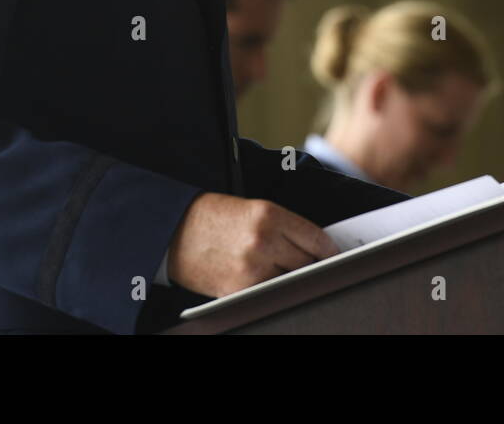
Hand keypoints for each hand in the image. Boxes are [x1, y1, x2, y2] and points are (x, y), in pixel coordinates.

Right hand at [167, 192, 338, 297]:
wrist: (171, 230)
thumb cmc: (212, 216)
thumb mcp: (251, 209)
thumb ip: (283, 226)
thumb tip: (315, 249)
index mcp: (269, 214)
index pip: (316, 238)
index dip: (328, 250)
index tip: (333, 255)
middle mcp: (264, 241)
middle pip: (307, 263)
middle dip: (312, 266)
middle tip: (314, 268)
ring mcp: (251, 269)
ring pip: (290, 281)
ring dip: (292, 279)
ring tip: (290, 275)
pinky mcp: (239, 290)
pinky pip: (268, 293)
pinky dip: (272, 290)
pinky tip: (269, 283)